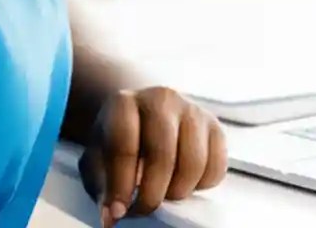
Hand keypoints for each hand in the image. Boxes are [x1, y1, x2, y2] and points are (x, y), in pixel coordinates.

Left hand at [77, 87, 227, 226]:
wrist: (141, 117)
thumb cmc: (118, 143)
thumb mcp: (98, 160)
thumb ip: (102, 187)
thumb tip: (111, 217)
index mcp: (124, 103)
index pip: (124, 144)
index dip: (121, 183)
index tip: (119, 210)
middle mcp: (161, 99)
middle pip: (163, 154)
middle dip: (152, 193)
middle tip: (144, 208)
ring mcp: (192, 111)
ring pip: (194, 162)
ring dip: (178, 190)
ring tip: (163, 193)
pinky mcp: (215, 128)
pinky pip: (217, 167)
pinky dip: (201, 185)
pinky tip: (183, 182)